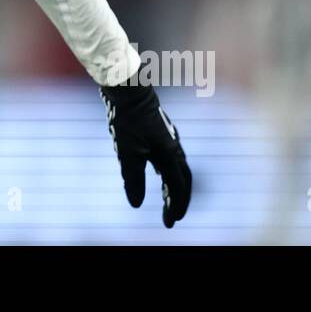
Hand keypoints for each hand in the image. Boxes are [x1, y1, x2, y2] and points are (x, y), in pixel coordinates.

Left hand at [99, 77, 191, 227]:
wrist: (129, 88)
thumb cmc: (128, 119)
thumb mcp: (127, 152)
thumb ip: (133, 179)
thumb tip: (136, 204)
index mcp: (170, 155)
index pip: (177, 188)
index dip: (175, 206)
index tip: (170, 222)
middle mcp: (175, 147)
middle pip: (183, 180)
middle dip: (178, 200)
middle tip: (172, 216)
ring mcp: (170, 139)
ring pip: (178, 168)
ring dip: (175, 186)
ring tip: (167, 199)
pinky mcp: (161, 132)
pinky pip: (171, 157)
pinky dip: (169, 172)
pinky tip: (159, 172)